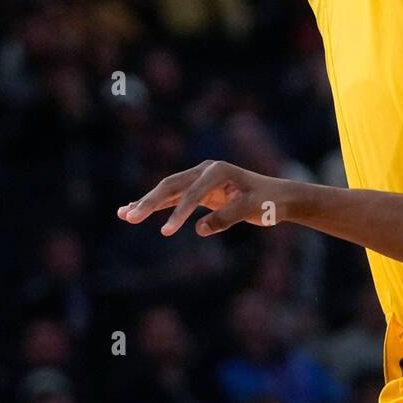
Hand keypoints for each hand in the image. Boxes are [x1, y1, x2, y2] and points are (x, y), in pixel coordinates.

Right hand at [117, 161, 292, 235]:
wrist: (278, 197)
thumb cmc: (268, 201)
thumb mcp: (252, 210)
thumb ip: (226, 218)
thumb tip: (198, 229)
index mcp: (218, 170)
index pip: (192, 192)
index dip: (178, 212)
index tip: (166, 232)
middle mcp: (206, 170)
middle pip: (172, 185)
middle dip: (150, 202)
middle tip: (129, 217)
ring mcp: (201, 179)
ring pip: (169, 190)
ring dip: (147, 202)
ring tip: (123, 215)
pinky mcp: (199, 191)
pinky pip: (174, 198)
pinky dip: (157, 206)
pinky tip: (137, 210)